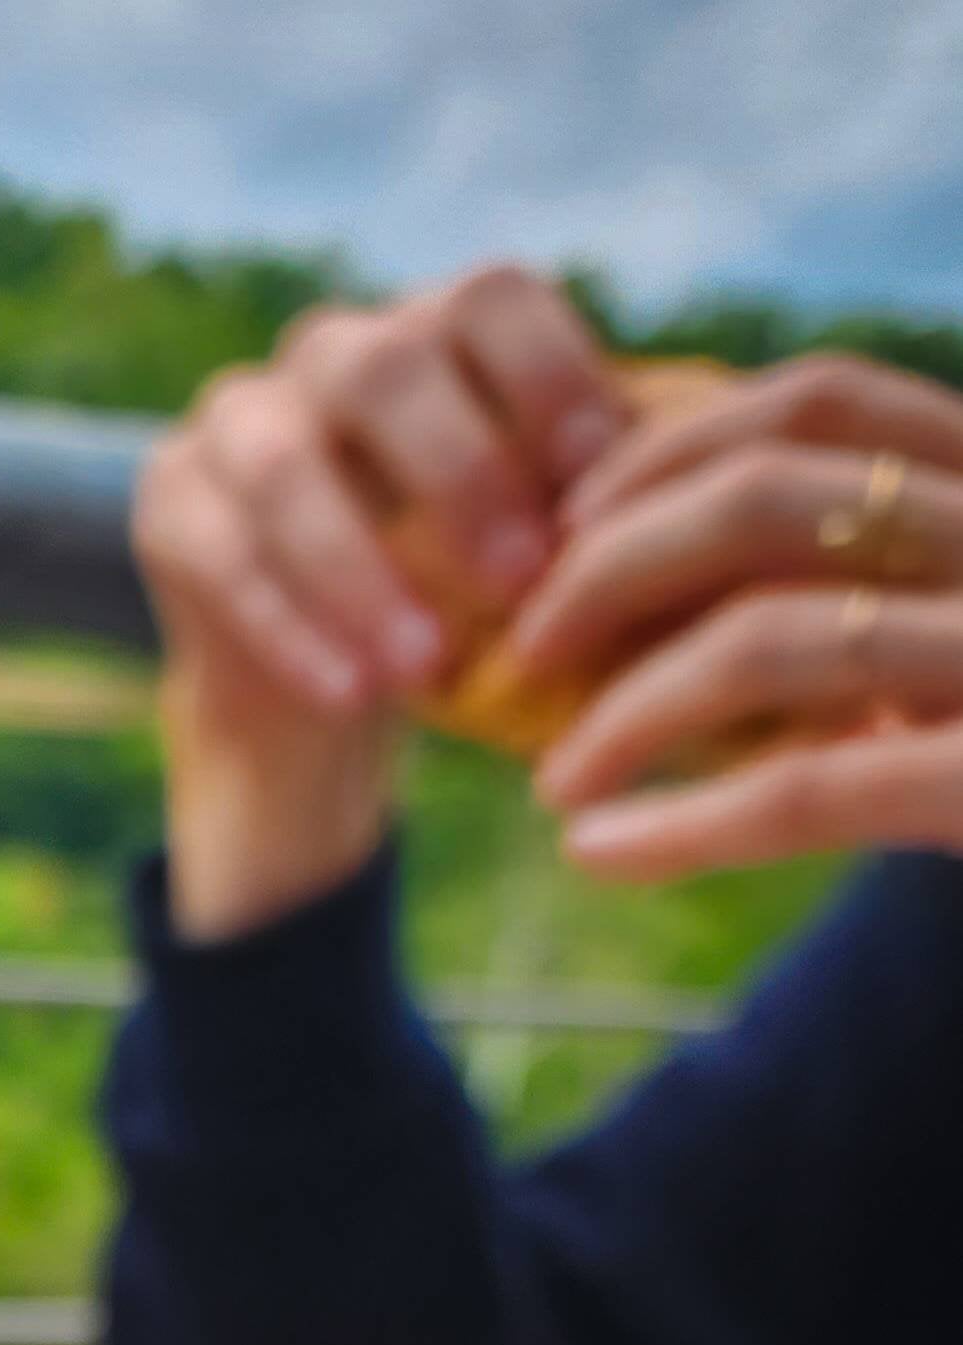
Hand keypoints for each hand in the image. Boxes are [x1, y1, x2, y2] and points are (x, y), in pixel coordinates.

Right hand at [134, 266, 624, 935]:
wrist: (329, 698)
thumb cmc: (463, 613)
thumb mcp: (536, 556)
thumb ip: (588, 517)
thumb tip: (698, 516)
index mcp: (436, 336)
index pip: (491, 300)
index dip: (548, 377)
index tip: (604, 486)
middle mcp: (330, 355)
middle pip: (381, 363)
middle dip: (458, 472)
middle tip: (523, 578)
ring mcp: (236, 421)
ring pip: (283, 462)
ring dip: (360, 567)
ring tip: (425, 666)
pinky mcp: (168, 503)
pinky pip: (220, 554)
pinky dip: (292, 627)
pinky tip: (353, 693)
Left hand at [514, 353, 962, 874]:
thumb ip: (901, 579)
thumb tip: (693, 599)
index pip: (823, 406)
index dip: (671, 446)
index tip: (573, 520)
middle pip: (771, 500)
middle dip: (612, 566)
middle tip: (529, 648)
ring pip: (771, 637)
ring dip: (626, 708)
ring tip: (553, 774)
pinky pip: (808, 789)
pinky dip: (677, 823)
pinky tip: (597, 851)